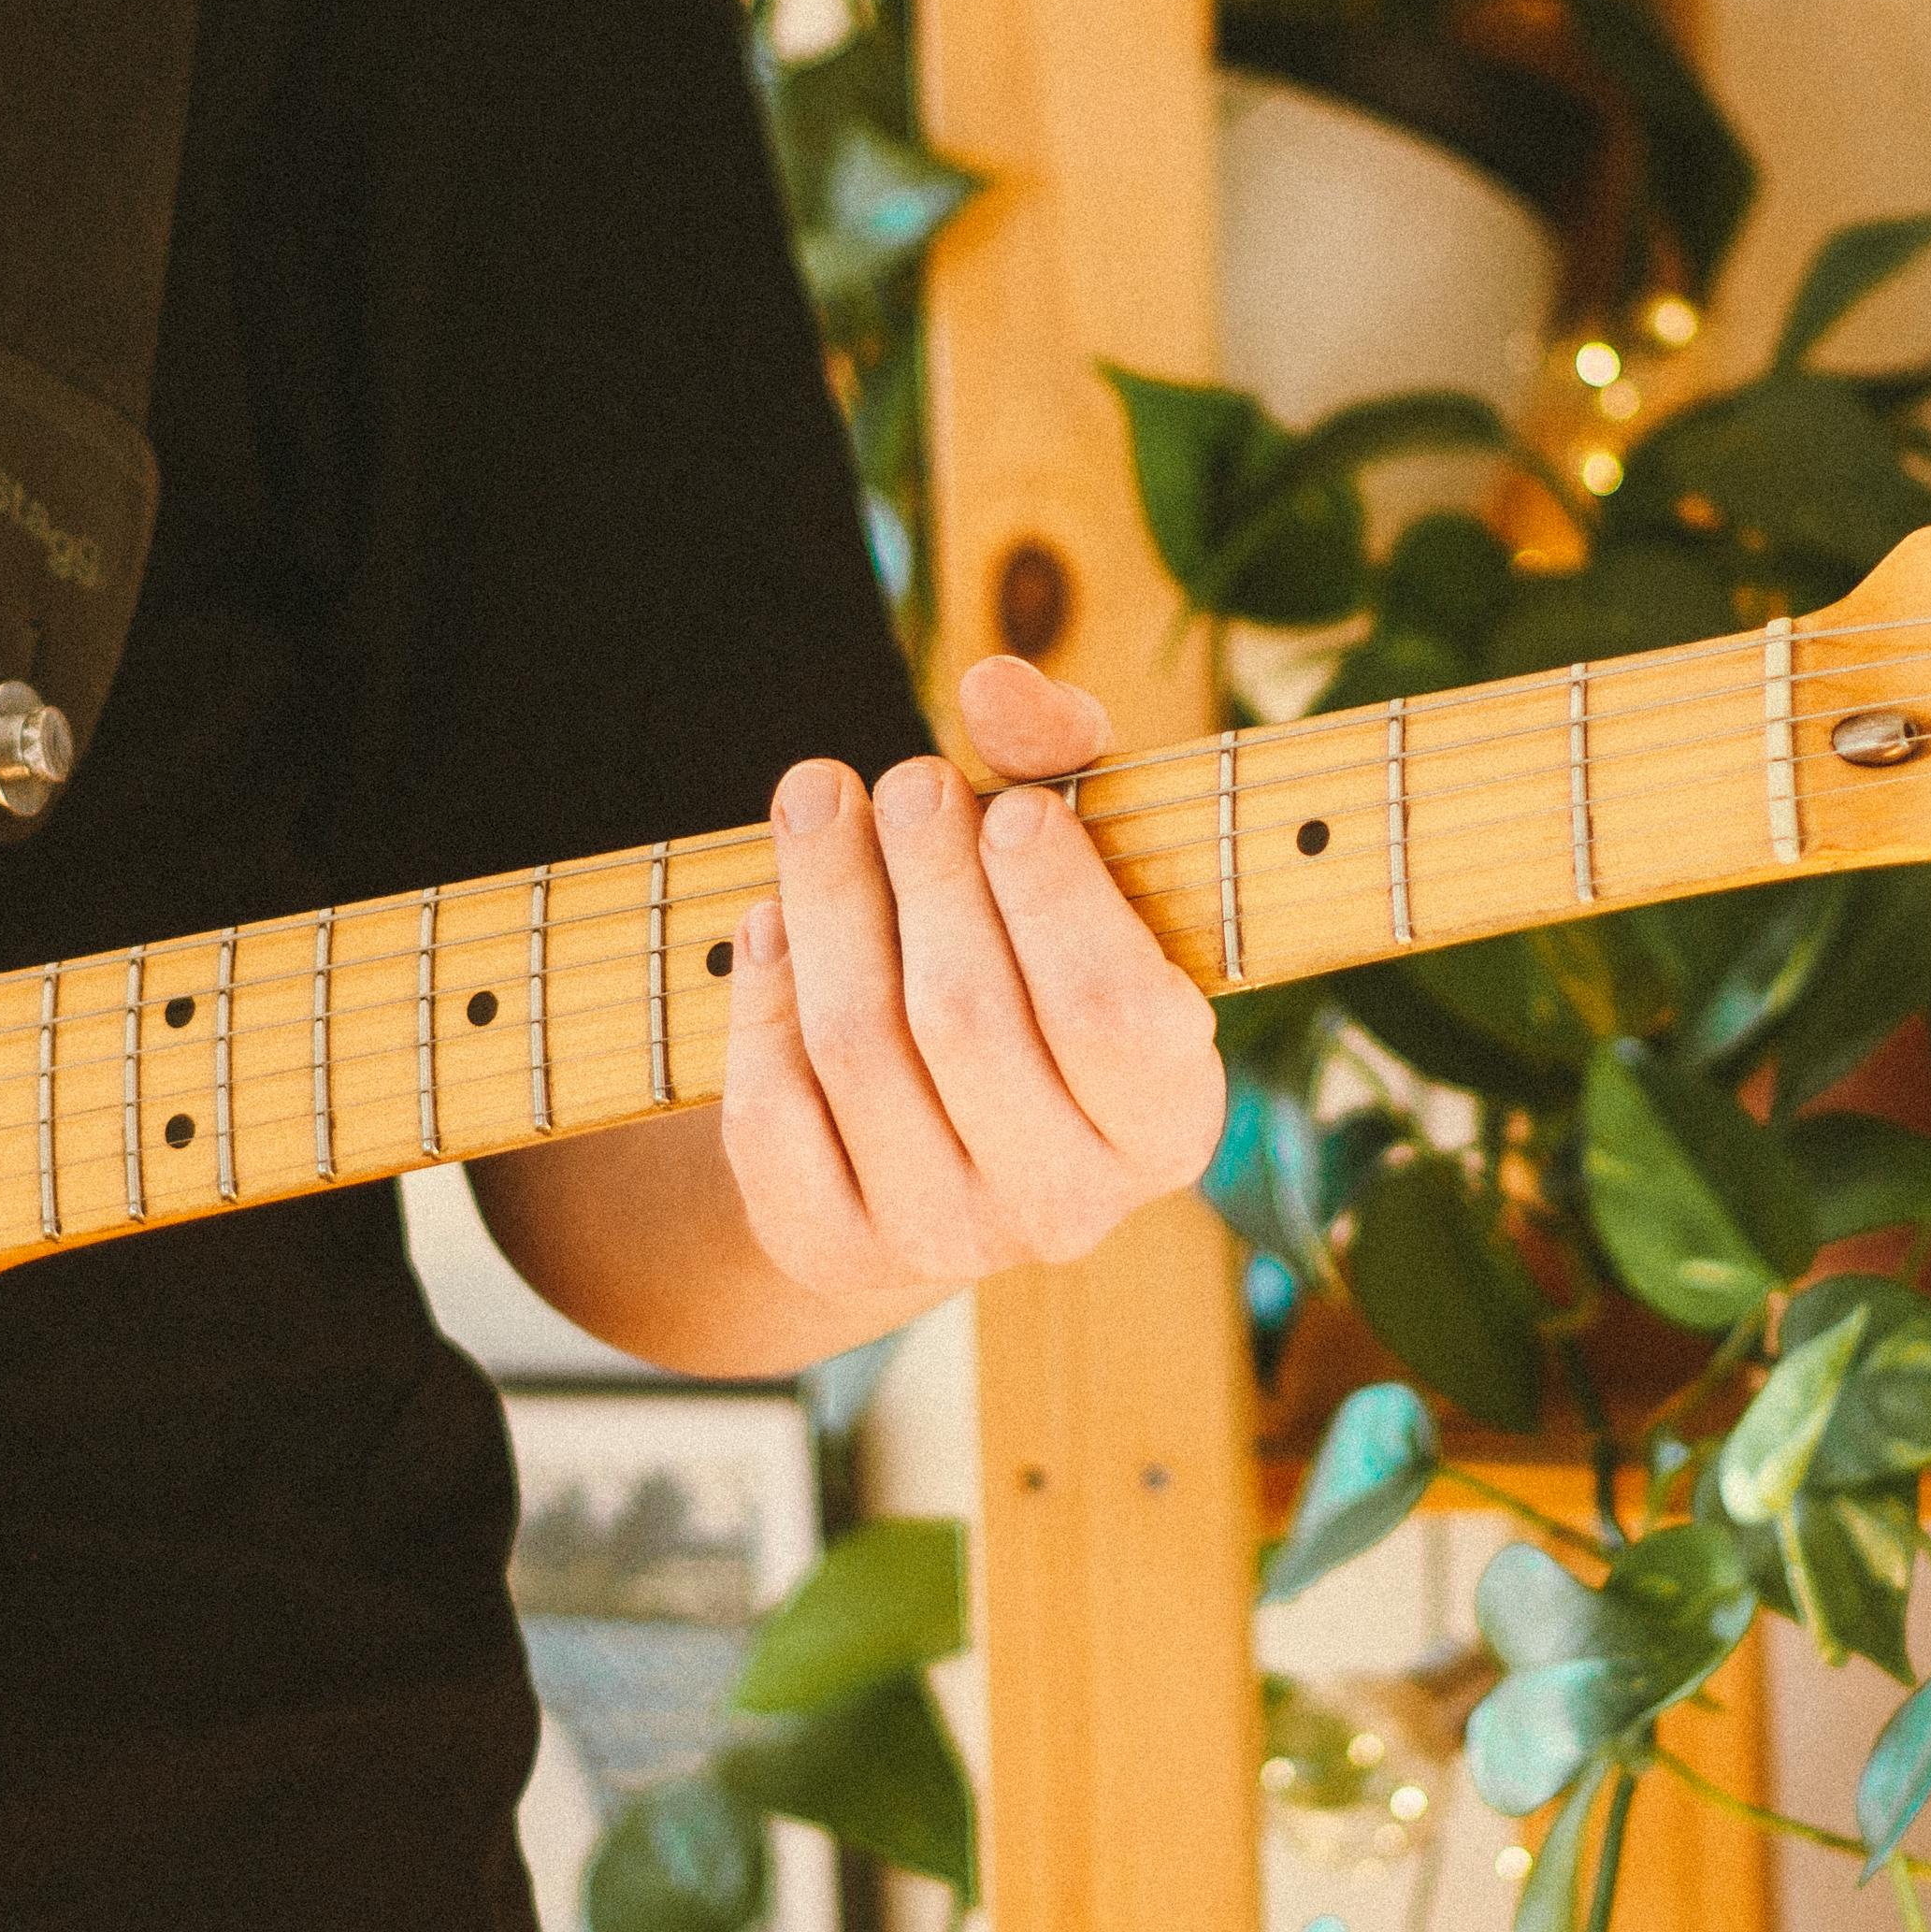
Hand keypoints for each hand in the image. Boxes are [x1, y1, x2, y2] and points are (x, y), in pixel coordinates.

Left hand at [717, 656, 1224, 1318]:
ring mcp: (946, 1239)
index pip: (1113, 1014)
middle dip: (922, 872)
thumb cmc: (1031, 964)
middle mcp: (1068, 1202)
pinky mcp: (832, 1247)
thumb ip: (1063, 765)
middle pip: (967, 1016)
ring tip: (817, 805)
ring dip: (826, 900)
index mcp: (1168, 1117)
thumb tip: (996, 684)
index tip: (1009, 809)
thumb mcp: (1077, 869)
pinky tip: (772, 922)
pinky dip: (762, 998)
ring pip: (857, 1047)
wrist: (933, 1136)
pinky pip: (774, 1113)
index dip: (1055, 900)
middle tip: (904, 782)